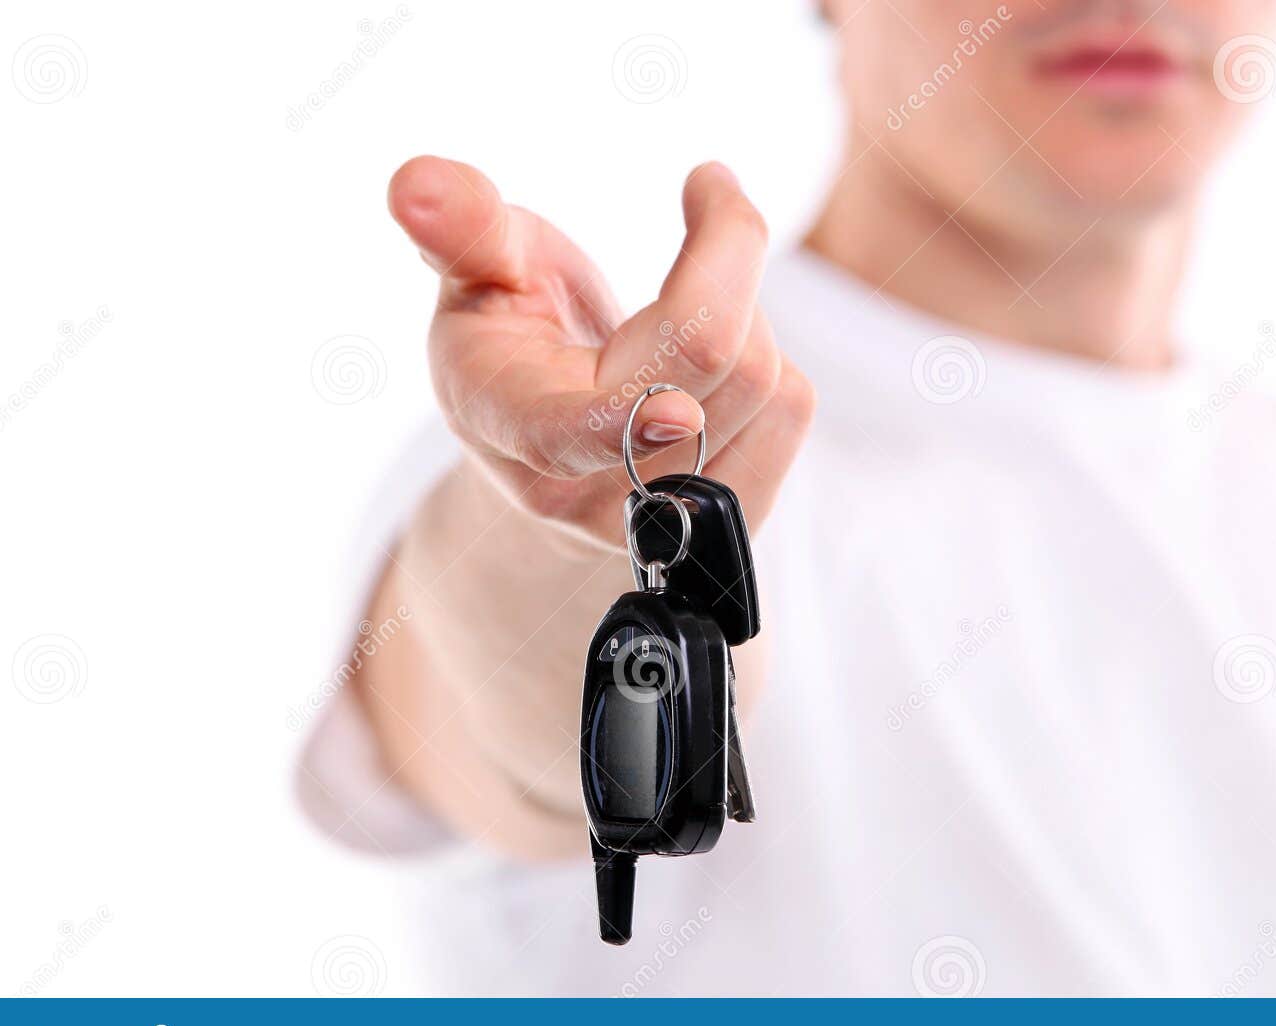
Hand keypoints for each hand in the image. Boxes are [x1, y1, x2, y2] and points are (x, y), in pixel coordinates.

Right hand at [386, 155, 814, 554]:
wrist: (551, 457)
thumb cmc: (512, 344)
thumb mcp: (477, 279)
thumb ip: (462, 230)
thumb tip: (415, 184)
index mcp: (510, 423)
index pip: (575, 433)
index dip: (631, 421)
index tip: (675, 407)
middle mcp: (588, 491)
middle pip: (711, 367)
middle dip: (726, 254)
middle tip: (709, 189)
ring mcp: (666, 519)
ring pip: (765, 382)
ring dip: (746, 306)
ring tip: (688, 296)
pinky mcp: (731, 522)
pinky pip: (791, 408)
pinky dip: (772, 350)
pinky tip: (716, 353)